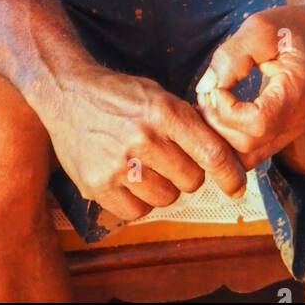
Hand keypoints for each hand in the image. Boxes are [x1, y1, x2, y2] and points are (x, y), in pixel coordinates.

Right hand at [46, 65, 247, 224]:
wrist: (66, 92)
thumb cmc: (118, 94)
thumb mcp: (158, 94)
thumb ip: (187, 122)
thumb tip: (222, 155)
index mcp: (162, 112)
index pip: (210, 153)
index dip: (229, 174)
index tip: (237, 186)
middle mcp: (142, 138)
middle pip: (191, 180)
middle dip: (187, 173)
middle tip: (169, 159)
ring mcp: (118, 165)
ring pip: (166, 198)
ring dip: (161, 187)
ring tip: (144, 165)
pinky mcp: (97, 185)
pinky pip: (138, 211)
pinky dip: (138, 200)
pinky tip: (127, 178)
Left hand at [194, 6, 304, 169]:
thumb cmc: (290, 26)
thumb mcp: (259, 29)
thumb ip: (231, 57)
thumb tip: (205, 88)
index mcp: (296, 92)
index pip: (256, 124)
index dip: (226, 110)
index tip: (217, 85)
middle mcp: (297, 120)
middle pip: (248, 146)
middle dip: (218, 124)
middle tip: (207, 94)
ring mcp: (291, 131)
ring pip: (248, 157)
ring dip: (221, 135)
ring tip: (212, 102)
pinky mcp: (282, 133)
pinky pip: (252, 151)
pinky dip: (230, 139)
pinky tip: (221, 111)